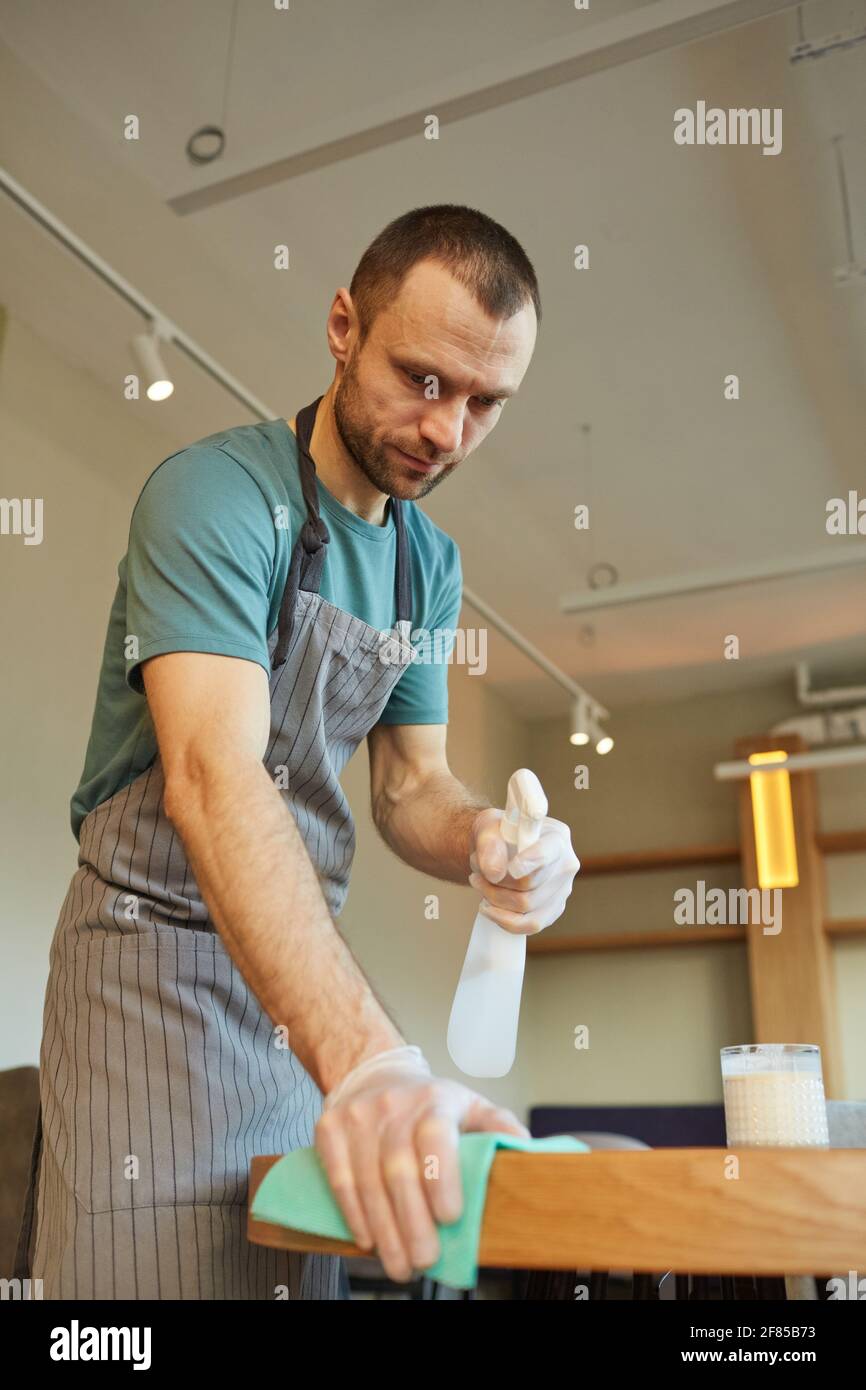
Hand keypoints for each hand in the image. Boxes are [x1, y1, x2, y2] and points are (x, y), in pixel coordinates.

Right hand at [315, 1045, 528, 1282]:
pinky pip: (338, 1178)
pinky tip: (367, 1240)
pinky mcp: (329, 1129)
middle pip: (398, 1168)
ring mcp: (358, 1116)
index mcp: (435, 1099)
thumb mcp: (470, 1106)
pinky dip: (353, 1214)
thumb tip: (530, 1151)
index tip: (450, 1216)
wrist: (376, 1074)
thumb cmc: (431, 1103)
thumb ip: (498, 1127)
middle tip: (424, 1260)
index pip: (435, 1134)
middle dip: (412, 1221)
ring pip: (367, 1180)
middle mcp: (393, 1105)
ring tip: (398, 1265)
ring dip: (383, 1230)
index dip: (441, 1176)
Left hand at [468, 808, 579, 934]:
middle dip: (495, 884)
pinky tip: (490, 908)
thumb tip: (494, 873)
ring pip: (527, 907)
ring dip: (495, 901)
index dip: (529, 862)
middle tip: (475, 877)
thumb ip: (489, 844)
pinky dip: (504, 920)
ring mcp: (562, 889)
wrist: (498, 851)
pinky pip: (530, 925)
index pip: (546, 853)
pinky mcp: (554, 909)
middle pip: (530, 885)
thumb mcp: (487, 828)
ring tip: (480, 887)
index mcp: (557, 837)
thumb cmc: (496, 835)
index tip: (511, 869)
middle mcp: (566, 864)